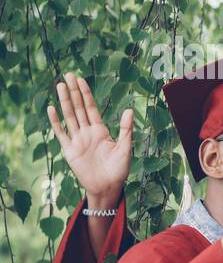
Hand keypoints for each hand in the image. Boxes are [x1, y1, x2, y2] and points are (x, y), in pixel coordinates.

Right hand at [47, 73, 133, 207]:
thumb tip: (129, 110)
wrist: (108, 187)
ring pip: (69, 116)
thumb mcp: (125, 148)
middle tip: (68, 75)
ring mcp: (77, 140)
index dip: (86, 94)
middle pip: (78, 108)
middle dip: (73, 92)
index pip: (91, 108)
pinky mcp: (70, 150)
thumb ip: (125, 129)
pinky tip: (52, 109)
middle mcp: (87, 132)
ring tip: (59, 86)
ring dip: (64, 101)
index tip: (81, 80)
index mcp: (101, 130)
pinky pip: (61, 133)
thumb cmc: (119, 169)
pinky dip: (56, 122)